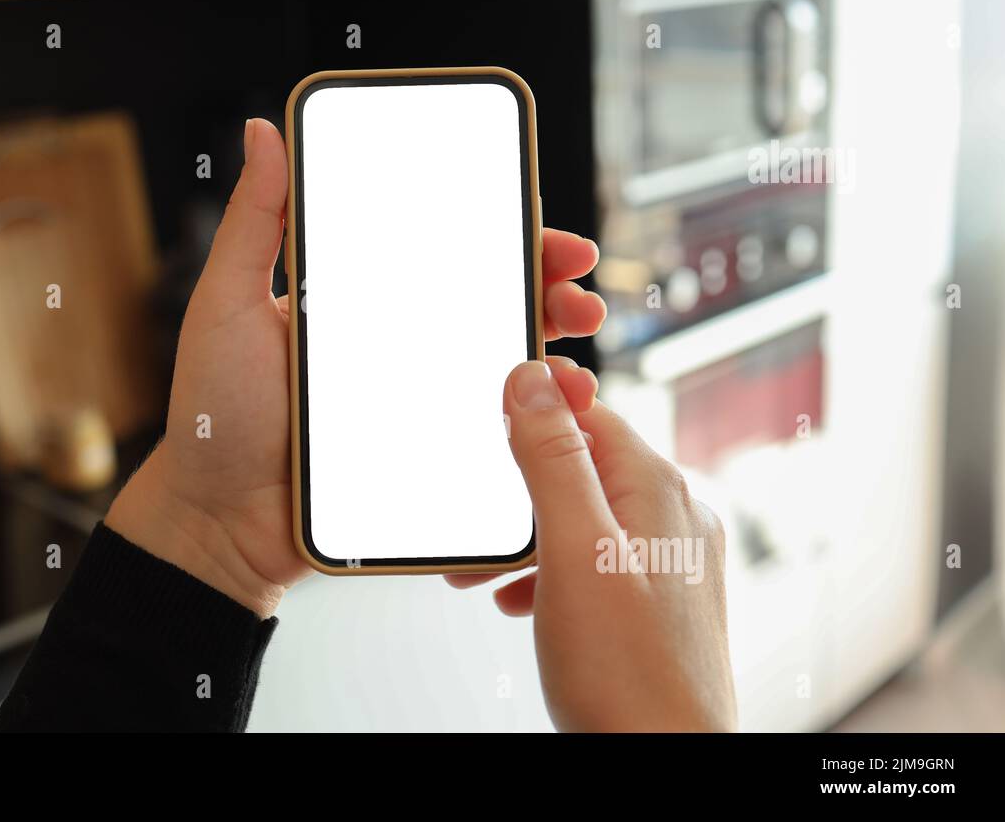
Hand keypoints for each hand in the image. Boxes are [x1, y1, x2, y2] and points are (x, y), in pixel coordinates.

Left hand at [108, 117, 606, 616]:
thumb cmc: (213, 412)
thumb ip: (254, 223)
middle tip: (577, 275)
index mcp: (356, 300)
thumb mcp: (226, 303)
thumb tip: (264, 132)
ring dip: (551, 344)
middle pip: (484, 300)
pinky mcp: (426, 453)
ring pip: (500, 362)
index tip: (535, 209)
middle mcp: (394, 344)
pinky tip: (561, 403)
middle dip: (543, 282)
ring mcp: (414, 400)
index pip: (434, 249)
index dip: (490, 227)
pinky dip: (534, 414)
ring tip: (579, 337)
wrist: (217, 522)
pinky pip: (492, 428)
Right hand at [449, 361, 736, 731]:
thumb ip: (552, 460)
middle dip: (517, 493)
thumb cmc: (628, 676)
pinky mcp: (655, 603)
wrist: (662, 765)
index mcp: (656, 491)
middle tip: (472, 529)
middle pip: (580, 469)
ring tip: (480, 576)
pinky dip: (549, 574)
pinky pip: (592, 564)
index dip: (533, 411)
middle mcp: (672, 519)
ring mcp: (668, 564)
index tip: (485, 422)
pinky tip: (522, 603)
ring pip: (581, 521)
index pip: (588, 412)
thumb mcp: (574, 552)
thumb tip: (533, 379)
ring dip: (525, 540)